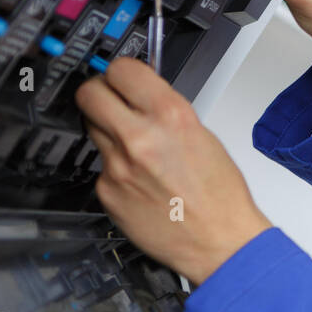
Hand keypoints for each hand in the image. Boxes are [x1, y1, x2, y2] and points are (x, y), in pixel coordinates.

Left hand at [74, 57, 271, 285]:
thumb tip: (145, 98)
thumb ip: (169, 113)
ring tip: (135, 146)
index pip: (122, 70)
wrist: (220, 242)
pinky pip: (101, 166)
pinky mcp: (107, 192)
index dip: (121, 71)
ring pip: (93, 129)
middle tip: (110, 99)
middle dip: (99, 92)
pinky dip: (116, 168)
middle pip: (89, 93)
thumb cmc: (222, 196)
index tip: (123, 77)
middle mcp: (140, 138)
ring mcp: (118, 166)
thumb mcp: (205, 137)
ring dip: (108, 130)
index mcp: (172, 117)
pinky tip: (140, 179)